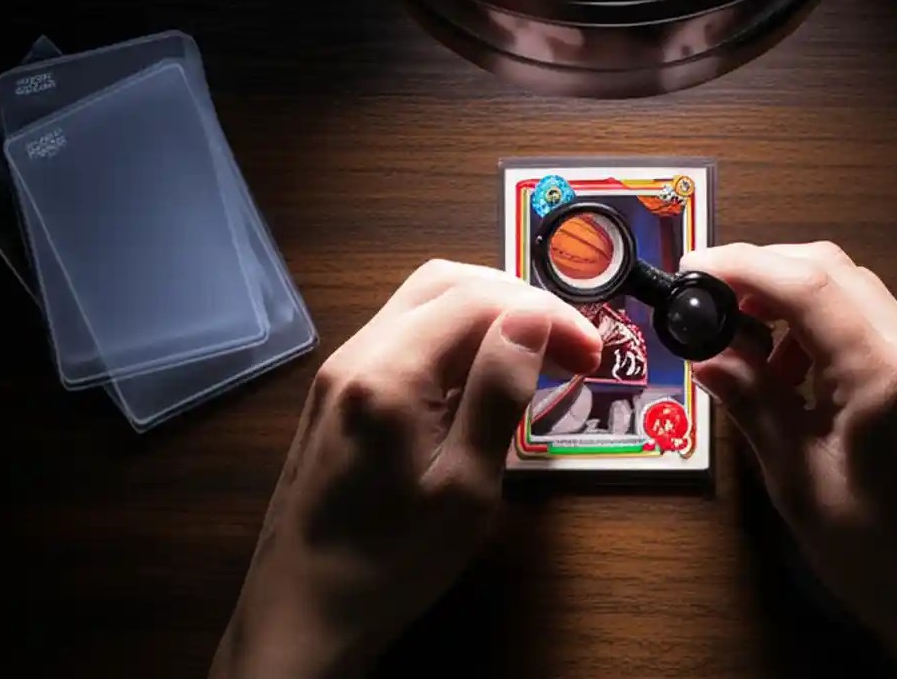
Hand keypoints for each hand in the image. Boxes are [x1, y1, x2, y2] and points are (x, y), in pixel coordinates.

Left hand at [209, 261, 600, 678]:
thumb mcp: (465, 487)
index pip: (479, 301)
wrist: (301, 613)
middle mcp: (356, 354)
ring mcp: (340, 372)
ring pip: (421, 304)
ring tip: (537, 357)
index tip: (595, 354)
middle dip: (517, 301)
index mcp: (388, 373)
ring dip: (486, 315)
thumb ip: (498, 393)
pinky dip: (454, 339)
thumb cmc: (392, 562)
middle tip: (570, 347)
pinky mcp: (337, 394)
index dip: (547, 314)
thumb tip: (533, 318)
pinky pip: (403, 337)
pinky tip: (483, 380)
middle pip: (445, 284)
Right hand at [684, 243, 896, 678]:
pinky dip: (818, 324)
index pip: (809, 285)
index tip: (689, 269)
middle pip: (833, 270)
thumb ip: (753, 403)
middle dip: (763, 271)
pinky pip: (866, 321)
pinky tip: (787, 370)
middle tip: (706, 300)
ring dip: (790, 296)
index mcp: (884, 373)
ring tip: (742, 343)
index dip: (743, 265)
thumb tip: (704, 353)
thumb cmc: (875, 552)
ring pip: (851, 289)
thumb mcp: (798, 479)